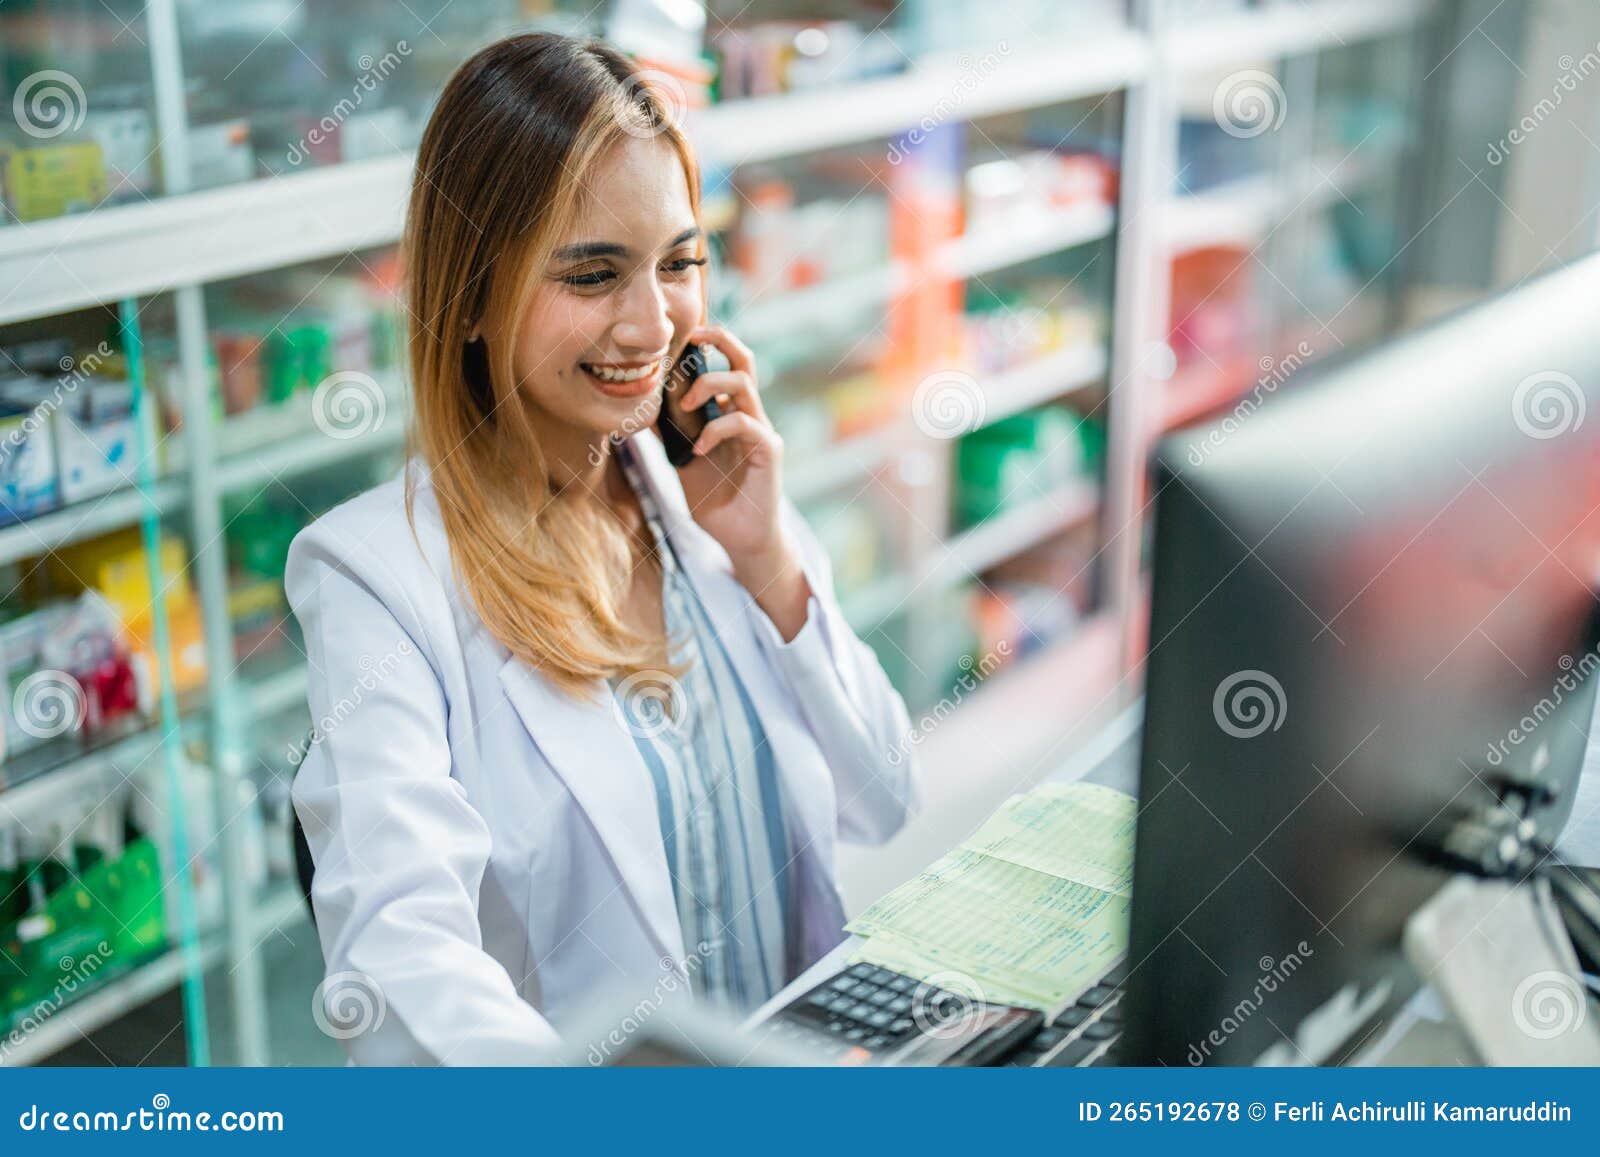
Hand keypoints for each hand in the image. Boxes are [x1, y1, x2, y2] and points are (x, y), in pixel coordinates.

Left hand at [674, 324, 810, 637]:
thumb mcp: (682, 462)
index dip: (703, 347)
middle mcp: (749, 415)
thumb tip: (641, 408)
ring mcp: (761, 431)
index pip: (723, 365)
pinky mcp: (768, 451)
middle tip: (692, 337)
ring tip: (686, 404)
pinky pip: (744, 424)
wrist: (742, 539)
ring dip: (710, 384)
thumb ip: (669, 435)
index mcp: (730, 413)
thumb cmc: (716, 501)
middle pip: (744, 359)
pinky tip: (699, 450)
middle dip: (719, 338)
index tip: (674, 343)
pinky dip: (716, 430)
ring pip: (744, 383)